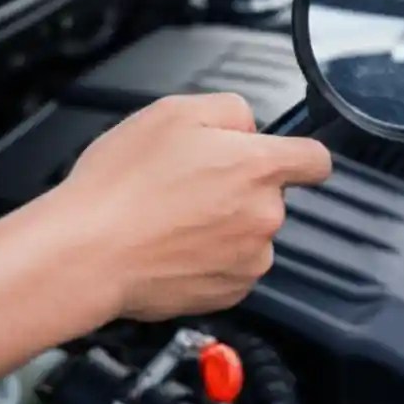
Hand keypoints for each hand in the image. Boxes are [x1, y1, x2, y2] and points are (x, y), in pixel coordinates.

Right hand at [47, 94, 331, 321]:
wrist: (87, 254)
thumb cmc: (122, 186)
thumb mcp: (173, 112)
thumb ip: (230, 109)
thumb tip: (249, 126)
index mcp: (259, 168)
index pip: (316, 159)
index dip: (298, 154)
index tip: (284, 157)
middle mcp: (264, 216)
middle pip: (271, 196)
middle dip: (239, 187)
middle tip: (187, 183)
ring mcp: (249, 259)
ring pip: (249, 233)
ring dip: (223, 225)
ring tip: (171, 217)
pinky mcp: (228, 293)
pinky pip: (230, 267)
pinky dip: (207, 258)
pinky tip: (170, 246)